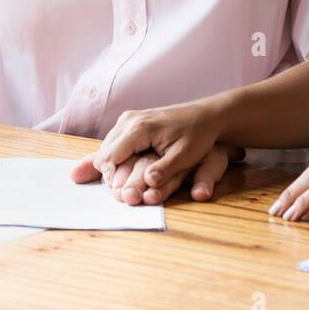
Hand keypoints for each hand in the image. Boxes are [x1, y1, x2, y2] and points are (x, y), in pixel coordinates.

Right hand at [69, 100, 226, 198]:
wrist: (205, 115)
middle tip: (127, 193)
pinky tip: (131, 171)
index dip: (113, 180)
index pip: (109, 158)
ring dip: (114, 168)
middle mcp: (128, 120)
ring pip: (106, 149)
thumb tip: (148, 182)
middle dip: (111, 176)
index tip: (126, 194)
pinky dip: (118, 159)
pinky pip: (115, 144)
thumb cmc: (198, 136)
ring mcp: (127, 119)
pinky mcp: (130, 121)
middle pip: (104, 154)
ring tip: (130, 183)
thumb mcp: (185, 156)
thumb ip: (165, 170)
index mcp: (139, 128)